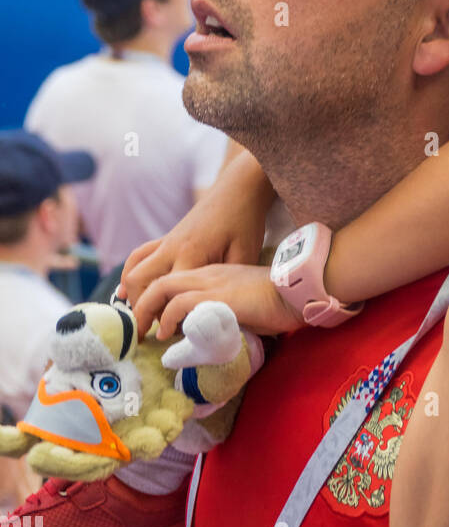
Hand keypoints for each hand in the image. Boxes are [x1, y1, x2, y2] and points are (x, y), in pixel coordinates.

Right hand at [117, 148, 275, 329]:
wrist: (237, 190)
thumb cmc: (244, 223)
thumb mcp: (245, 254)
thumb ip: (227, 282)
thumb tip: (216, 312)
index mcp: (192, 255)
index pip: (168, 295)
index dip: (166, 318)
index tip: (170, 337)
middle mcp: (172, 248)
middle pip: (141, 284)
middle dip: (139, 311)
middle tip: (144, 336)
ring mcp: (166, 241)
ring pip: (134, 270)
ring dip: (132, 294)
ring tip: (139, 318)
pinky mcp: (166, 237)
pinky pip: (138, 256)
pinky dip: (129, 274)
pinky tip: (126, 292)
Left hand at [137, 264, 303, 341]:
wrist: (297, 290)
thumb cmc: (277, 300)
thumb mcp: (243, 303)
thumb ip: (224, 311)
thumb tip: (210, 334)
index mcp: (214, 273)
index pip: (174, 280)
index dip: (156, 299)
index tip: (149, 322)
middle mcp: (208, 274)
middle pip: (161, 281)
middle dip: (142, 304)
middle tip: (137, 328)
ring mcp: (211, 283)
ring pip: (163, 288)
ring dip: (148, 312)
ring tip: (146, 333)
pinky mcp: (216, 296)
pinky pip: (180, 303)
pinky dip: (167, 318)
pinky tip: (167, 334)